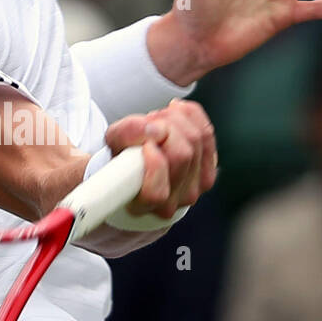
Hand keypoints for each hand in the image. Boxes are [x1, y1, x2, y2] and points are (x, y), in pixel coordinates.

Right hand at [105, 98, 216, 221]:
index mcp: (142, 205)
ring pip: (196, 140)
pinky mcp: (208, 172)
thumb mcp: (113, 143)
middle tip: (148, 125)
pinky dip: (190, 116)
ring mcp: (194, 190)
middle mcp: (171, 203)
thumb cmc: (123, 159)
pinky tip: (176, 115)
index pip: (156, 193)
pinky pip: (207, 133)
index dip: (154, 163)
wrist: (138, 166)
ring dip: (175, 120)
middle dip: (164, 128)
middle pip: (182, 155)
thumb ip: (126, 135)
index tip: (146, 145)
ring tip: (158, 122)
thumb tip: (151, 129)